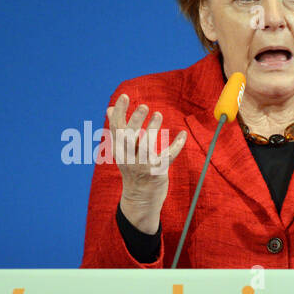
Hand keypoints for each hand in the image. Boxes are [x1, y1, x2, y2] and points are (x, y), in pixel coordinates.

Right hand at [109, 93, 186, 233]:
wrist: (140, 197)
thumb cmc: (132, 167)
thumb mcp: (122, 150)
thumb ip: (118, 129)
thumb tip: (111, 108)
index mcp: (118, 150)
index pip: (116, 128)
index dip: (120, 112)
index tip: (125, 96)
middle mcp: (128, 158)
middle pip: (129, 137)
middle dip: (136, 120)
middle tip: (144, 106)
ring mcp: (143, 166)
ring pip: (147, 146)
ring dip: (152, 130)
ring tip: (158, 114)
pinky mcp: (158, 172)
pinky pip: (168, 157)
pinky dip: (176, 145)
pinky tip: (182, 134)